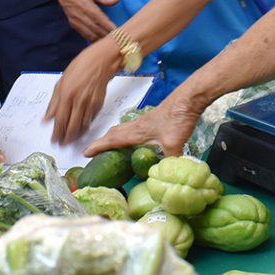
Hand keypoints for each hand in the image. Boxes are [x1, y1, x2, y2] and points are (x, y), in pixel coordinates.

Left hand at [45, 41, 122, 143]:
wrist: (101, 62)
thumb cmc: (80, 68)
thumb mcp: (61, 82)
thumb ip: (53, 103)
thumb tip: (46, 119)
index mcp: (66, 95)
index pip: (60, 120)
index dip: (57, 133)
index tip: (54, 140)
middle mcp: (78, 101)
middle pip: (72, 127)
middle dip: (66, 139)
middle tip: (62, 144)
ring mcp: (90, 104)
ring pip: (82, 126)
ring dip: (75, 136)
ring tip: (70, 140)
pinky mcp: (99, 105)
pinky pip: (90, 120)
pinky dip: (85, 127)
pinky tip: (80, 130)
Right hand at [57, 0, 118, 42]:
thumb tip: (115, 0)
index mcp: (83, 4)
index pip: (98, 18)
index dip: (108, 25)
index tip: (119, 31)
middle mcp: (78, 15)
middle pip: (95, 28)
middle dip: (107, 34)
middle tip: (120, 38)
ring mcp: (75, 21)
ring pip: (90, 34)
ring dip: (102, 39)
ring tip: (114, 40)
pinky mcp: (73, 25)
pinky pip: (85, 35)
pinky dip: (95, 39)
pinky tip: (104, 40)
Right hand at [87, 94, 201, 158]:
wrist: (188, 99)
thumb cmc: (178, 117)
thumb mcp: (174, 144)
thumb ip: (169, 161)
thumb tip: (168, 175)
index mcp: (136, 132)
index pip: (112, 140)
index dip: (98, 147)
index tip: (85, 153)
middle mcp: (136, 126)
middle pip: (113, 133)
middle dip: (102, 142)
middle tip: (94, 152)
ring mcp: (144, 122)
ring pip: (122, 130)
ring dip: (113, 137)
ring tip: (109, 147)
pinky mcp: (152, 120)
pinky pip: (132, 128)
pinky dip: (125, 135)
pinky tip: (134, 140)